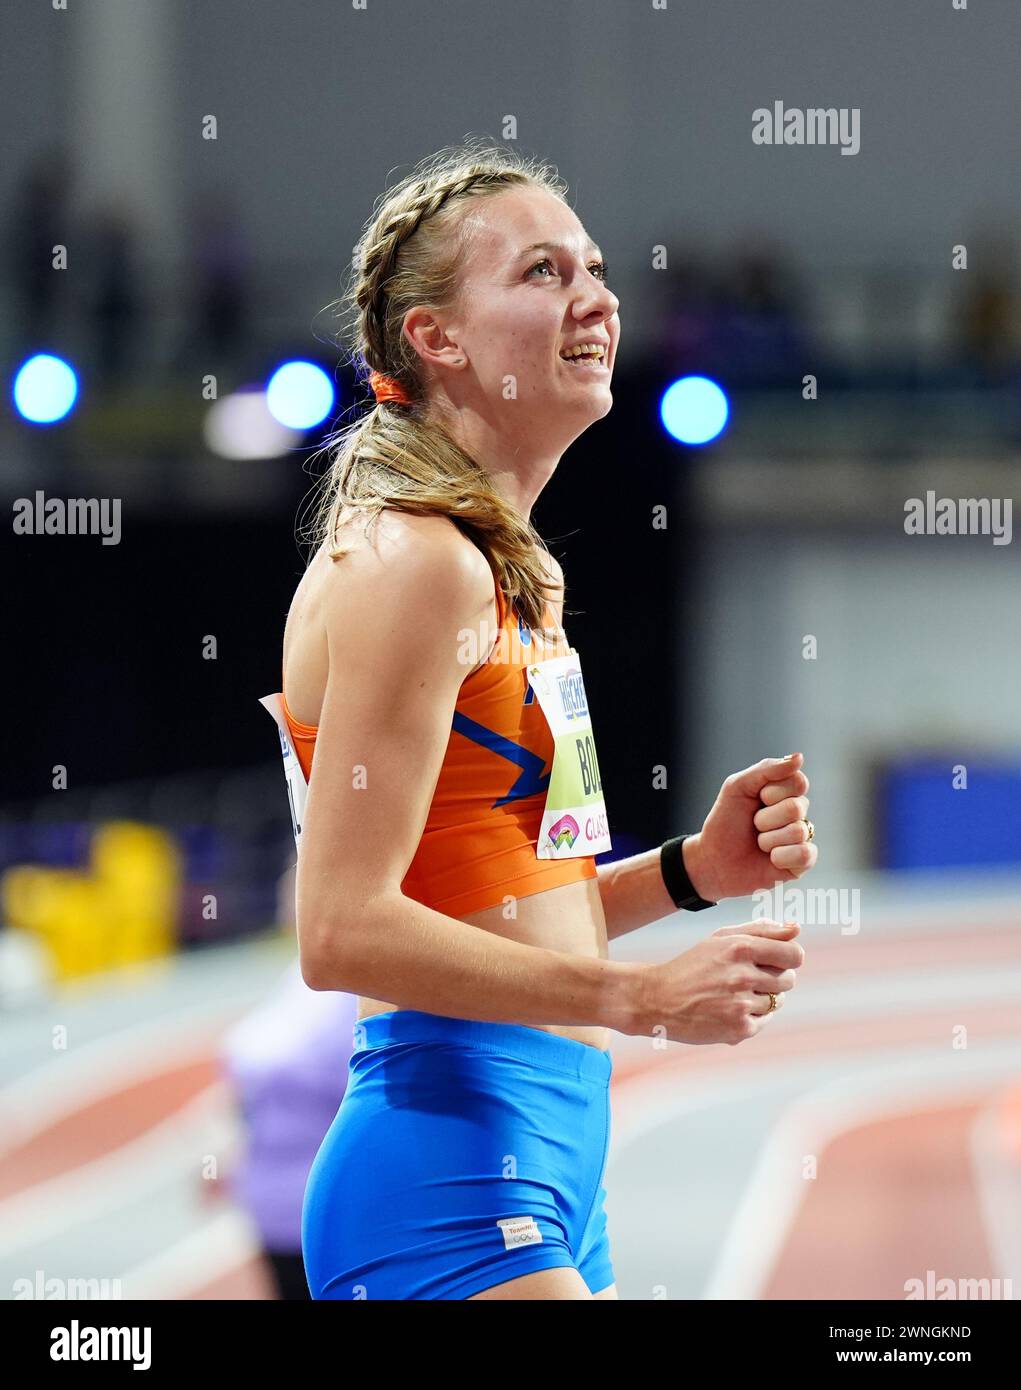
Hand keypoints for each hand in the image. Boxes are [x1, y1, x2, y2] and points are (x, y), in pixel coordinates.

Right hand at [630, 919, 803, 1043]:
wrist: (658, 999)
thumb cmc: (693, 965)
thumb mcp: (721, 938)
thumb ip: (762, 930)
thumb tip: (796, 928)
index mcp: (740, 948)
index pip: (794, 954)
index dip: (790, 957)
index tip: (779, 960)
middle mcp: (743, 976)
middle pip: (789, 979)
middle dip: (773, 978)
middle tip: (746, 978)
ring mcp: (742, 1004)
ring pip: (777, 1001)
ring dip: (762, 997)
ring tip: (732, 994)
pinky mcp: (739, 1029)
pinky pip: (764, 1020)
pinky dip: (751, 1016)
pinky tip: (728, 1009)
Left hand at [683, 753, 816, 901]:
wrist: (713, 860)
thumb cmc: (725, 822)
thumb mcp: (738, 787)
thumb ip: (767, 769)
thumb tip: (799, 757)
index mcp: (785, 792)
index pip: (798, 782)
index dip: (773, 792)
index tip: (756, 799)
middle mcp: (798, 814)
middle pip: (797, 807)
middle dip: (765, 818)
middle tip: (753, 825)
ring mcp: (802, 838)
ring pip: (798, 832)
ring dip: (768, 839)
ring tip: (759, 843)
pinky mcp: (802, 863)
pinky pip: (805, 854)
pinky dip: (780, 857)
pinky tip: (771, 860)